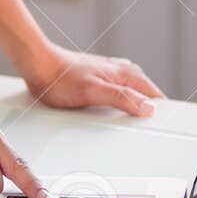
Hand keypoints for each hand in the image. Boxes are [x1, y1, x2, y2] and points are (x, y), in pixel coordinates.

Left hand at [20, 45, 163, 117]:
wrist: (39, 65)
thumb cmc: (61, 78)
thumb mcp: (93, 92)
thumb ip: (122, 98)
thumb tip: (148, 108)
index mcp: (128, 74)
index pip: (156, 97)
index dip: (158, 114)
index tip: (156, 129)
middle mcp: (122, 72)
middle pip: (145, 97)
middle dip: (144, 114)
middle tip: (139, 132)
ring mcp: (110, 76)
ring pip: (131, 96)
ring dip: (130, 110)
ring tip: (125, 126)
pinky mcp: (98, 80)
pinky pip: (116, 96)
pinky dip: (116, 106)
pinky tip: (109, 115)